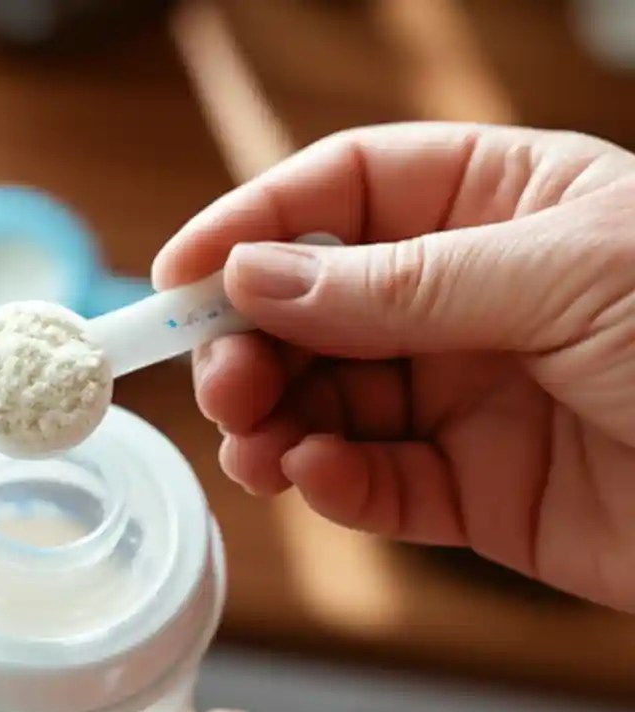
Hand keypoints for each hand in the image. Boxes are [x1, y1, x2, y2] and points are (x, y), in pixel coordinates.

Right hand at [153, 123, 634, 611]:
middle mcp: (470, 293)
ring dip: (274, 417)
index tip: (182, 271)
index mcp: (499, 203)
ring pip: (328, 396)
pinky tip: (319, 479)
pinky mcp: (474, 487)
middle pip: (315, 301)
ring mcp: (468, 391)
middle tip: (222, 376)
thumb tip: (257, 275)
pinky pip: (375, 480)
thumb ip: (397, 283)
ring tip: (254, 440)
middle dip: (252, 337)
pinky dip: (332, 484)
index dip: (253, 221)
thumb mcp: (562, 276)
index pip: (344, 190)